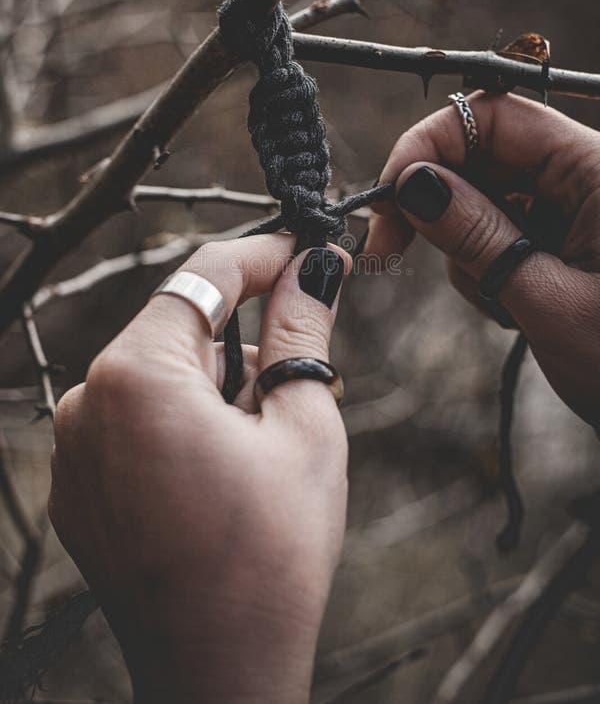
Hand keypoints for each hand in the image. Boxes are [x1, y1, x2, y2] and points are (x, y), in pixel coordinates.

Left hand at [49, 236, 351, 703]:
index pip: (204, 275)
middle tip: (301, 361)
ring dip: (215, 378)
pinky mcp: (78, 484)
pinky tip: (223, 464)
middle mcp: (87, 401)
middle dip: (244, 330)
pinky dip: (181, 417)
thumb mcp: (304, 425)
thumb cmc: (272, 552)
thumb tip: (314, 265)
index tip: (307, 251)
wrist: (220, 671)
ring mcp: (75, 446)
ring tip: (265, 434)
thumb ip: (302, 328)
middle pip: (178, 325)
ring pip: (157, 371)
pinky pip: (133, 418)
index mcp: (138, 375)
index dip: (264, 254)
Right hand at [366, 92, 599, 427]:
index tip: (386, 199)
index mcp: (599, 170)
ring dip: (466, 249)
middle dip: (434, 203)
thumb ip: (478, 238)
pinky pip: (502, 233)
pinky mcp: (567, 238)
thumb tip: (411, 184)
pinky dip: (487, 269)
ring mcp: (577, 209)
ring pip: (484, 199)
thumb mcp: (549, 302)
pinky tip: (513, 311)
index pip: (497, 117)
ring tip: (502, 307)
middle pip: (483, 155)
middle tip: (388, 254)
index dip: (430, 145)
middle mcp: (588, 177)